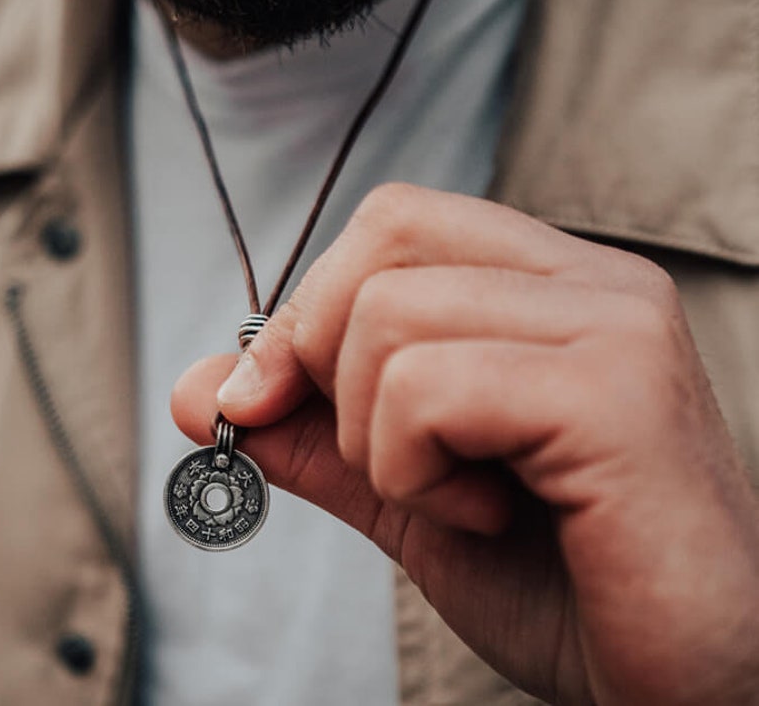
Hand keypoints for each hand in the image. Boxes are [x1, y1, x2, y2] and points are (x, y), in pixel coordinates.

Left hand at [171, 184, 758, 705]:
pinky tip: (492, 513)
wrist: (686, 691)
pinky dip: (414, 471)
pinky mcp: (618, 393)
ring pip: (389, 318)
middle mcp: (595, 280)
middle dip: (327, 358)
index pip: (393, 221)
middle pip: (382, 241)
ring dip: (378, 438)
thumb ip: (307, 430)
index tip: (268, 397)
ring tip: (464, 497)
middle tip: (383, 455)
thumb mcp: (404, 491)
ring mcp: (615, 326)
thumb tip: (193, 385)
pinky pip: (429, 387)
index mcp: (552, 282)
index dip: (310, 304)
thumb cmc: (561, 584)